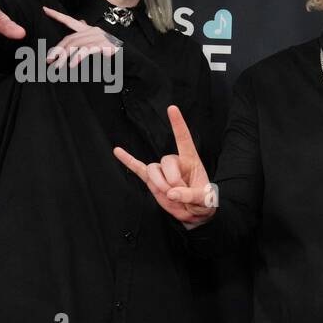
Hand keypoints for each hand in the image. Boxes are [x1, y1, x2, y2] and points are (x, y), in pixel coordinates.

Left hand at [42, 6, 122, 67]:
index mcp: (90, 29)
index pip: (70, 21)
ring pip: (75, 45)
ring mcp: (98, 37)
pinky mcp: (103, 45)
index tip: (44, 9)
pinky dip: (77, 58)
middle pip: (70, 38)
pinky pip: (86, 51)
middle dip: (58, 49)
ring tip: (58, 66)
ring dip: (64, 57)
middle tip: (49, 60)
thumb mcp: (99, 41)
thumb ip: (88, 34)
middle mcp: (93, 31)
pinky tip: (72, 65)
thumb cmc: (114, 51)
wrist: (131, 57)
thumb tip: (80, 21)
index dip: (57, 15)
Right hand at [113, 105, 216, 225]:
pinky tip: (117, 151)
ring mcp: (162, 171)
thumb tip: (171, 193)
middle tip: (180, 194)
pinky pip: (138, 168)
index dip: (178, 124)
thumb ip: (190, 195)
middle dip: (172, 179)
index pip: (184, 138)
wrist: (194, 214)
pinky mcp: (152, 181)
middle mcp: (175, 162)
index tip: (171, 108)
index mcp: (191, 161)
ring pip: (152, 169)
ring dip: (159, 184)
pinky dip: (128, 161)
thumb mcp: (205, 200)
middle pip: (166, 160)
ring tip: (170, 195)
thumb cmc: (203, 203)